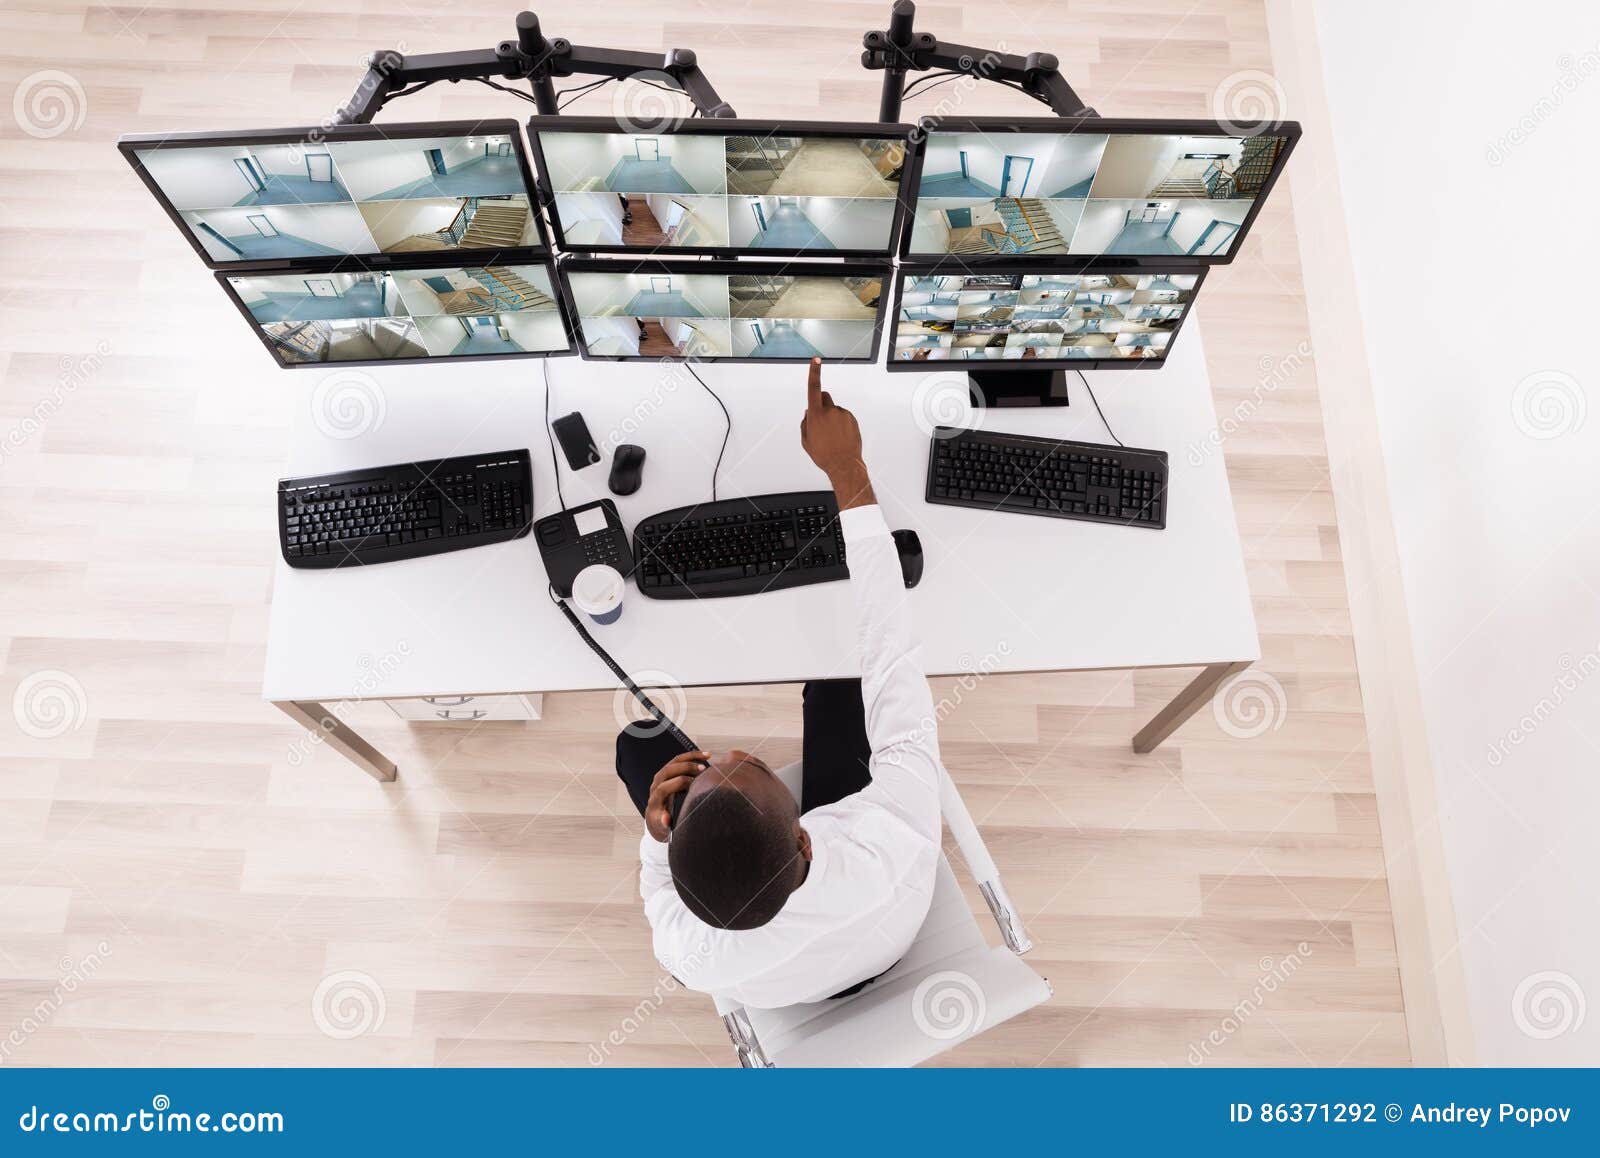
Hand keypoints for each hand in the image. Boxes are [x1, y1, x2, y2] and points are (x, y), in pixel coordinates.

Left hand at [645, 749, 707, 841]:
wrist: (658, 817)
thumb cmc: (664, 823)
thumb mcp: (663, 827)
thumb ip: (664, 824)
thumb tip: (665, 820)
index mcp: (655, 799)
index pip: (662, 788)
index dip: (676, 784)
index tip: (693, 785)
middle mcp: (656, 785)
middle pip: (667, 771)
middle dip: (685, 768)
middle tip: (702, 770)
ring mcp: (662, 777)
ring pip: (673, 762)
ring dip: (690, 758)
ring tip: (707, 758)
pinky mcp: (669, 772)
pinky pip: (680, 760)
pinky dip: (693, 756)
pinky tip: (706, 755)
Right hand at [800, 358, 874, 508]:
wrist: (844, 465)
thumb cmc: (824, 455)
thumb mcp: (807, 441)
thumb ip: (806, 424)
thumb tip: (809, 413)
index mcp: (816, 416)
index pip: (813, 388)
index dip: (814, 373)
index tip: (815, 360)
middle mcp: (830, 411)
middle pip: (824, 396)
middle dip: (821, 402)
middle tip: (821, 418)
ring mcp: (843, 414)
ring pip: (834, 409)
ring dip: (832, 417)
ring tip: (833, 436)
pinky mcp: (852, 419)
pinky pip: (844, 416)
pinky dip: (841, 423)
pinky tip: (841, 437)